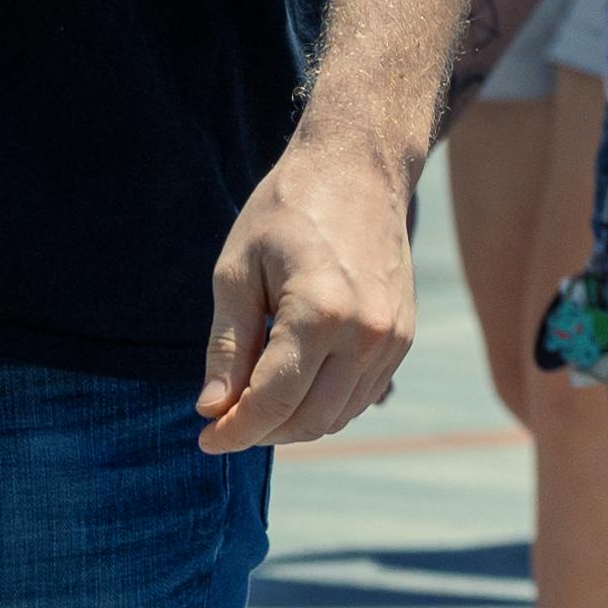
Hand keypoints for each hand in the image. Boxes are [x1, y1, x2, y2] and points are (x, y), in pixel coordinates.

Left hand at [196, 130, 417, 452]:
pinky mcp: (403, 337)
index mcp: (320, 313)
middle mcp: (367, 333)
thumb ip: (227, 346)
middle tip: (224, 420)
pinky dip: (325, 405)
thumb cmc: (287, 211)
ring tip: (256, 400)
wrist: (359, 169)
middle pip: (307, 421)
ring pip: (337, 416)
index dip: (232, 431)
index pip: (272, 402)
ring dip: (292, 424)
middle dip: (259, 432)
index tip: (204, 438)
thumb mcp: (237, 270)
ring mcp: (392, 338)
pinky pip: (361, 396)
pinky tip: (295, 383)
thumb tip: (212, 410)